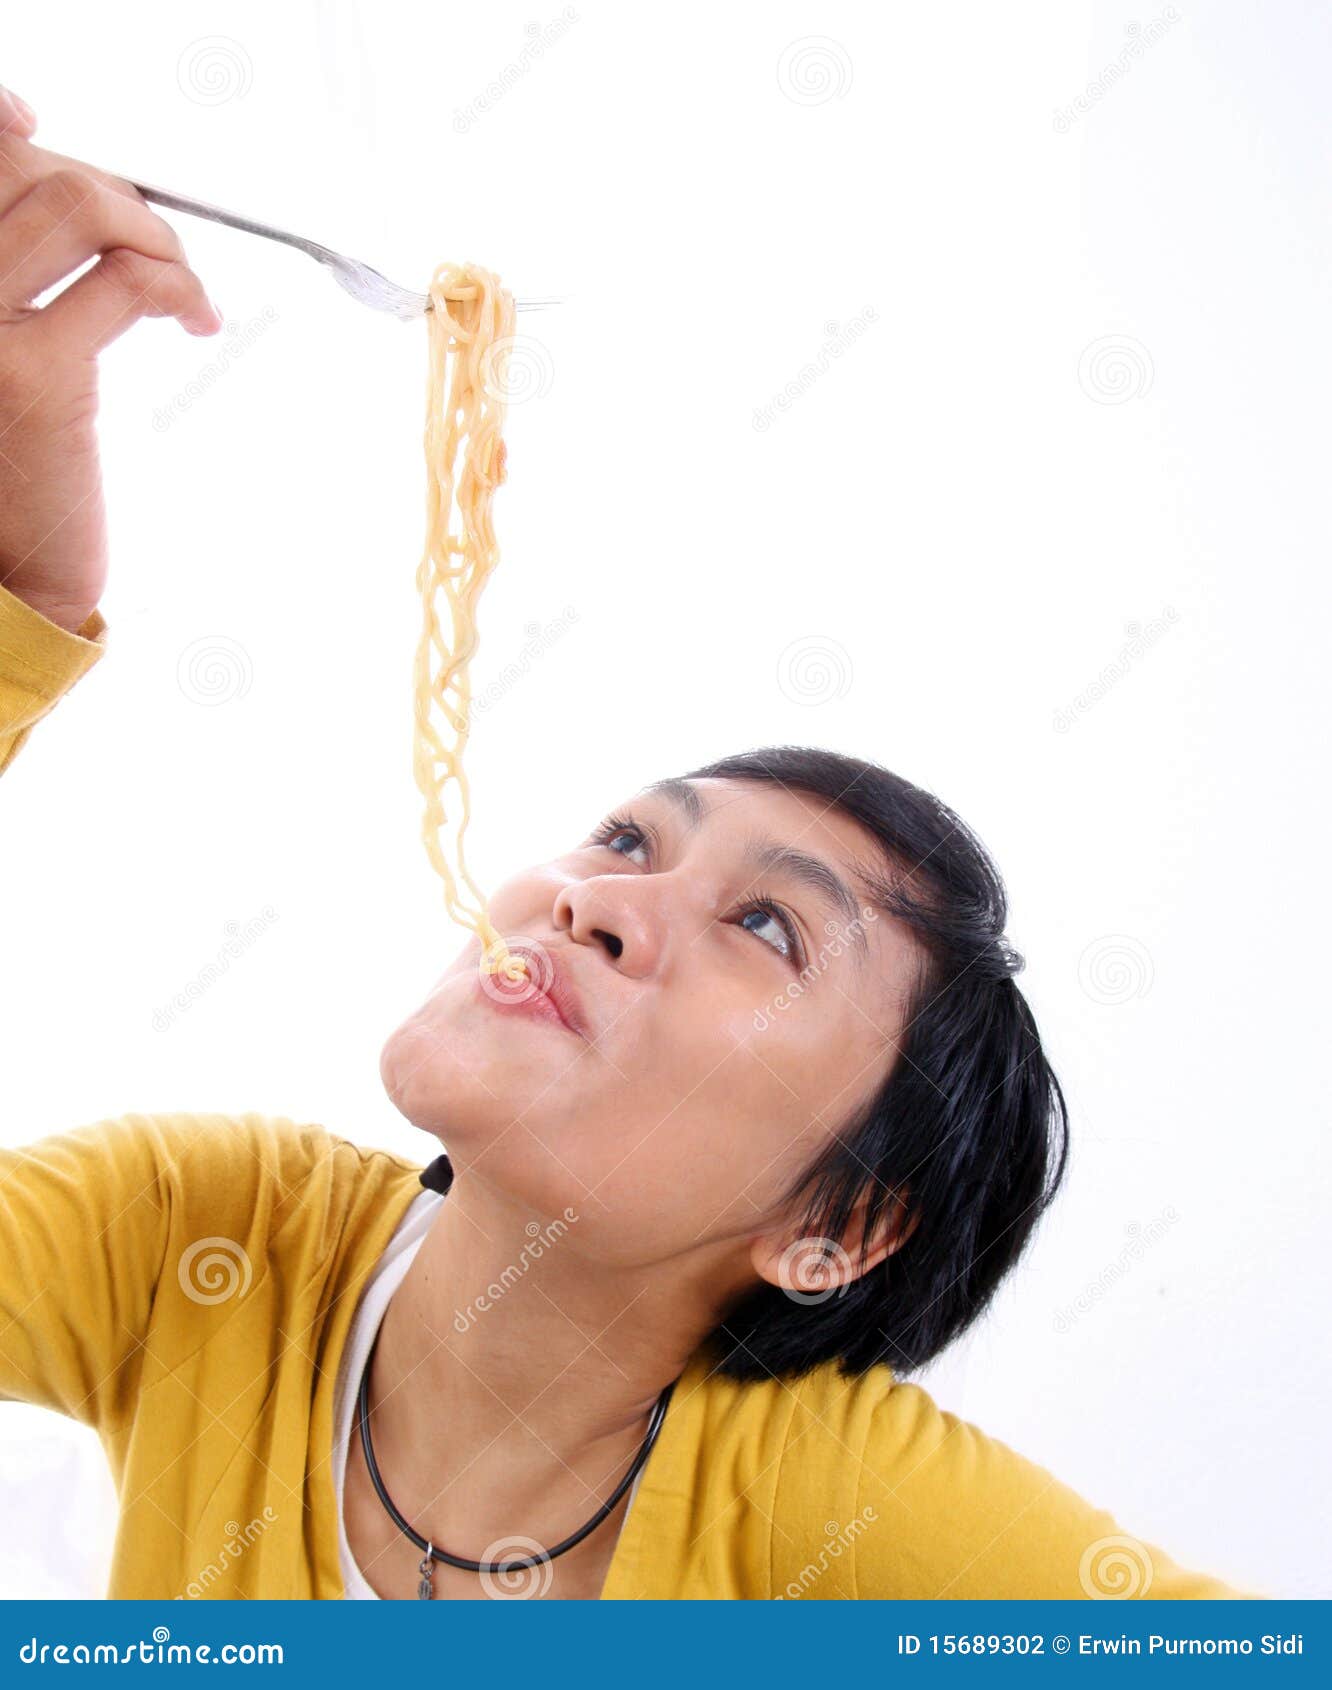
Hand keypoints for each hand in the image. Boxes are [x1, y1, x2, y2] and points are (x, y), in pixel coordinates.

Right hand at [0, 85, 221, 632]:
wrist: (1, 571)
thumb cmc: (0, 460)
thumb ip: (5, 271)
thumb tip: (46, 168)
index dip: (12, 130)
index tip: (45, 127)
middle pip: (21, 166)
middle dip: (100, 184)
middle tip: (142, 231)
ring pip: (77, 206)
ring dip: (149, 226)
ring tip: (176, 270)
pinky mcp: (37, 378)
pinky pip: (126, 283)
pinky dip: (178, 282)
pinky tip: (195, 315)